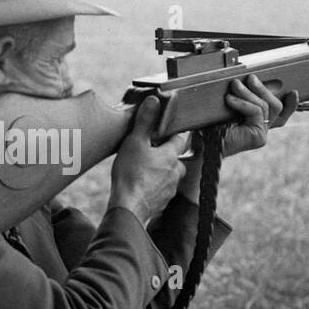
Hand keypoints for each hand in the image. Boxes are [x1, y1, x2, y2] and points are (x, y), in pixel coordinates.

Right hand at [109, 95, 190, 225]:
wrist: (129, 208)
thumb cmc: (131, 174)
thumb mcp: (134, 142)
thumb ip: (145, 121)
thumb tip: (154, 101)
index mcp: (171, 155)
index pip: (180, 139)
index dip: (172, 133)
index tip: (165, 131)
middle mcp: (175, 172)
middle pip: (176, 159)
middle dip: (166, 155)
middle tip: (151, 151)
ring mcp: (170, 188)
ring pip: (170, 175)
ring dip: (161, 172)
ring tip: (145, 169)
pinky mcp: (162, 202)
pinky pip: (162, 190)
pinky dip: (155, 187)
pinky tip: (142, 186)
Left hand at [211, 74, 296, 157]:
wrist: (199, 145)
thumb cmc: (208, 125)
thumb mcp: (228, 106)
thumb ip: (242, 97)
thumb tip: (249, 78)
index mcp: (256, 124)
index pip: (280, 114)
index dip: (291, 104)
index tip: (293, 91)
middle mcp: (261, 130)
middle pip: (276, 105)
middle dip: (263, 88)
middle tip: (250, 78)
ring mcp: (261, 135)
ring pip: (265, 106)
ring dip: (249, 92)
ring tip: (234, 85)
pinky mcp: (258, 137)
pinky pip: (256, 112)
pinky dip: (243, 103)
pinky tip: (229, 99)